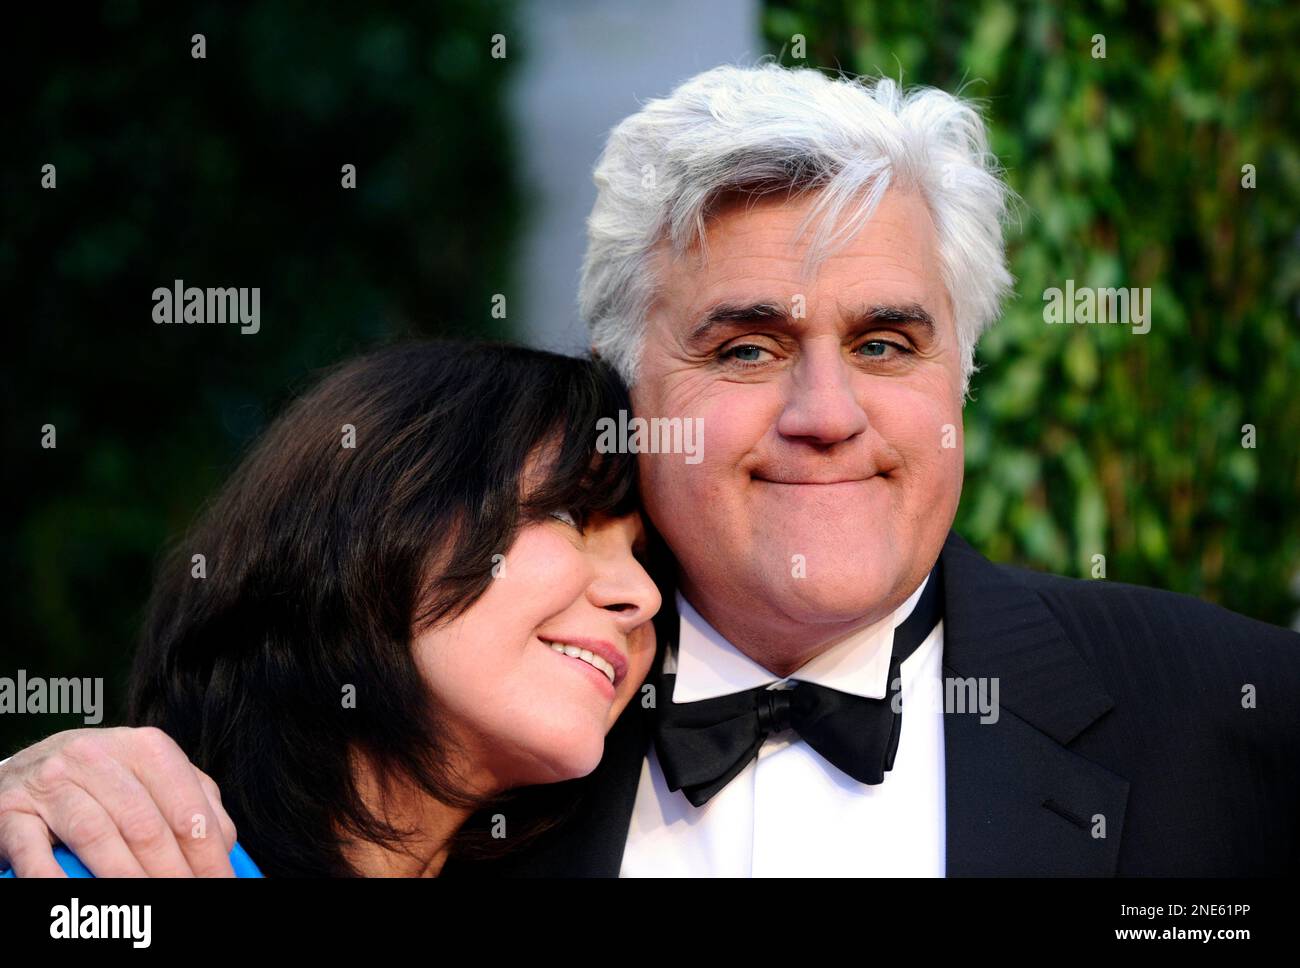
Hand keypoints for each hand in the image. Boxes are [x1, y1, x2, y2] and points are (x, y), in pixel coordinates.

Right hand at [0, 726, 237, 876]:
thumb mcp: (149, 777)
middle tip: (187, 898)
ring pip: (97, 835)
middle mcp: (97, 757)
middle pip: (145, 825)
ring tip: (144, 908)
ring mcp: (52, 782)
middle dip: (172, 872)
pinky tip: (74, 899)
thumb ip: (191, 800)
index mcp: (144, 748)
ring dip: (126, 879)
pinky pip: (34, 850)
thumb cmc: (99, 781)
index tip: (220, 882)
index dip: (207, 852)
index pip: (185, 805)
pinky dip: (54, 879)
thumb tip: (223, 844)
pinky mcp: (12, 811)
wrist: (23, 772)